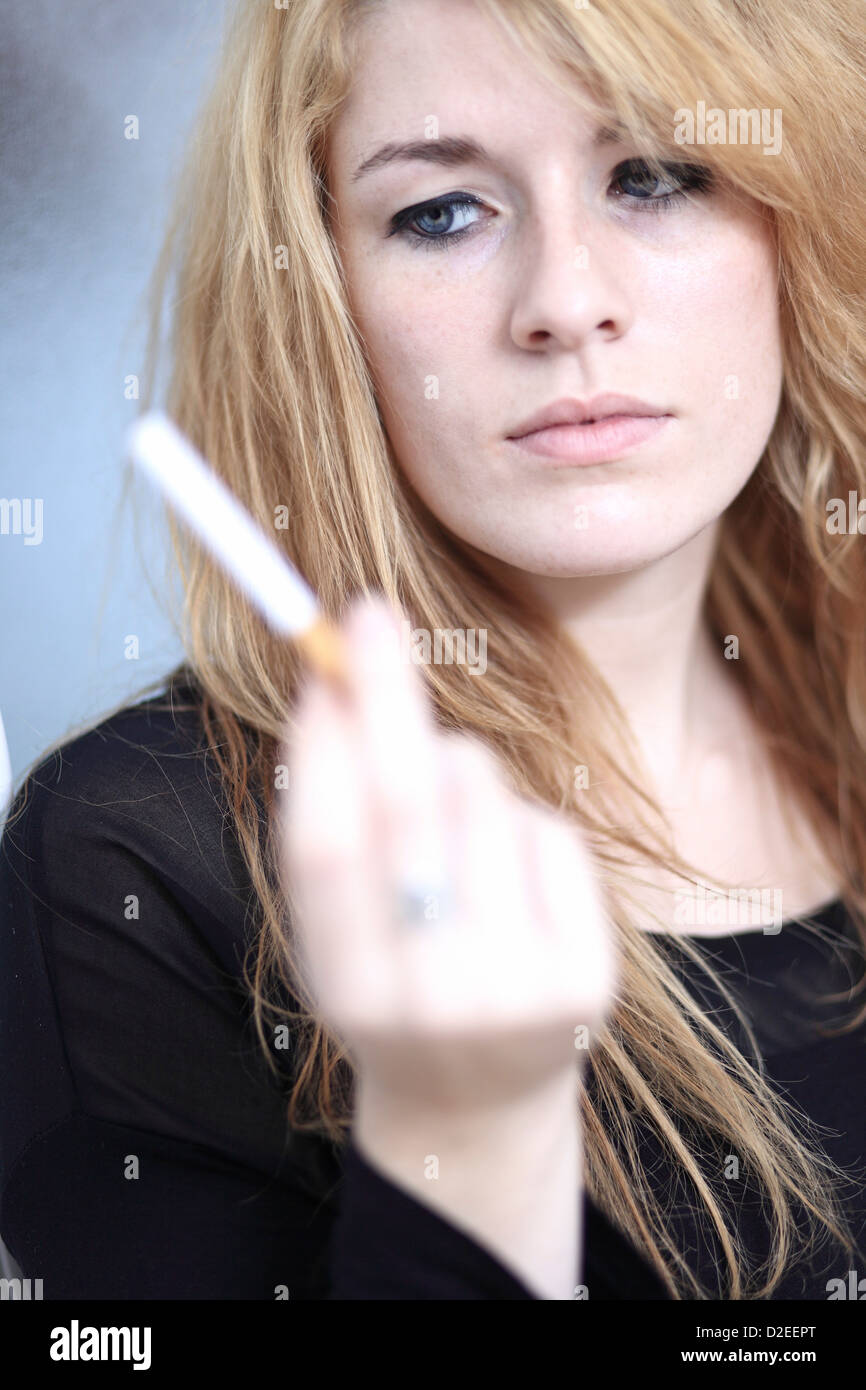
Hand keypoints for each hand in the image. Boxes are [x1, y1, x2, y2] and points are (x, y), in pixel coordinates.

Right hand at [278, 595, 616, 1118]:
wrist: (477, 1098)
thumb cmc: (392, 981)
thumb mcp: (337, 929)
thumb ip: (331, 828)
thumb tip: (331, 687)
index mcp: (348, 992)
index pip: (329, 855)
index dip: (323, 751)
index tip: (319, 660)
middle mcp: (436, 997)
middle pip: (411, 809)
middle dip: (387, 696)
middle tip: (369, 612)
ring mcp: (522, 988)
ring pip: (484, 795)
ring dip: (455, 772)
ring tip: (449, 832)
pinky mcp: (589, 978)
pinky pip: (544, 826)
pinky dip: (515, 823)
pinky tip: (506, 877)